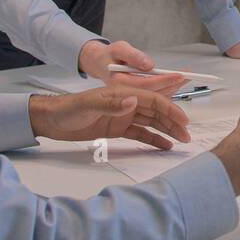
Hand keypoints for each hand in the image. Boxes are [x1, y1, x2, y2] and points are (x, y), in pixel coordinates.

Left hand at [28, 87, 190, 149]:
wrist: (51, 120)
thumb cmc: (67, 109)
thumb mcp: (88, 105)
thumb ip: (111, 103)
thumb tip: (134, 101)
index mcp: (122, 94)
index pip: (152, 100)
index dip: (170, 109)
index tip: (183, 120)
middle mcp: (127, 104)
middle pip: (156, 111)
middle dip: (174, 121)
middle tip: (188, 135)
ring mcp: (123, 116)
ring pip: (152, 122)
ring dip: (167, 130)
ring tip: (182, 140)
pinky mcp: (118, 128)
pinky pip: (140, 134)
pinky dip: (154, 139)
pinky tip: (165, 145)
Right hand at [78, 40, 184, 96]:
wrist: (100, 63)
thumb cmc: (109, 55)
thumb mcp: (118, 49)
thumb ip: (132, 56)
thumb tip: (148, 64)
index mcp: (119, 84)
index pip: (145, 84)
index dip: (163, 80)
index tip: (178, 75)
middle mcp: (126, 95)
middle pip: (154, 94)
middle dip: (173, 86)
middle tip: (188, 77)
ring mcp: (131, 100)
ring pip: (155, 98)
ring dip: (173, 90)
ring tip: (187, 79)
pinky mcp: (136, 100)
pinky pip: (154, 98)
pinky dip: (167, 92)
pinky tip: (177, 85)